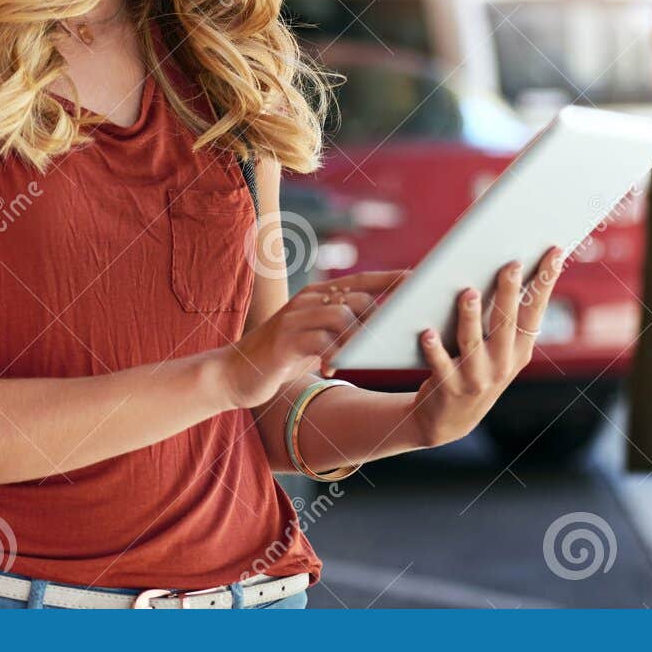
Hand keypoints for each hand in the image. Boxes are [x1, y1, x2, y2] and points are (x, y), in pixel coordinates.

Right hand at [216, 269, 409, 409]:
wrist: (234, 373)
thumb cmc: (281, 357)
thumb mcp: (314, 338)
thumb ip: (340, 328)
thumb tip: (380, 328)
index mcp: (317, 296)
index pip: (361, 280)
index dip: (390, 278)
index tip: (417, 278)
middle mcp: (308, 300)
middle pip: (358, 298)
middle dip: (380, 318)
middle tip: (392, 339)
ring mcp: (295, 318)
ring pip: (343, 316)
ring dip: (359, 339)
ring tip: (363, 357)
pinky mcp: (285, 340)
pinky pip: (322, 342)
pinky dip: (335, 356)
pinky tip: (331, 370)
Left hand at [409, 246, 566, 448]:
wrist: (449, 420)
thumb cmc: (476, 369)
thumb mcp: (500, 350)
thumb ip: (506, 317)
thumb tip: (511, 266)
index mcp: (520, 350)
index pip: (536, 310)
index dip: (546, 282)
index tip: (555, 252)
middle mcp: (503, 365)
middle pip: (507, 324)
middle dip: (509, 293)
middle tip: (511, 264)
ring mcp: (477, 378)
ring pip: (473, 343)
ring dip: (470, 317)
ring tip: (467, 293)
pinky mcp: (449, 388)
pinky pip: (440, 365)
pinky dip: (434, 349)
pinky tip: (427, 333)